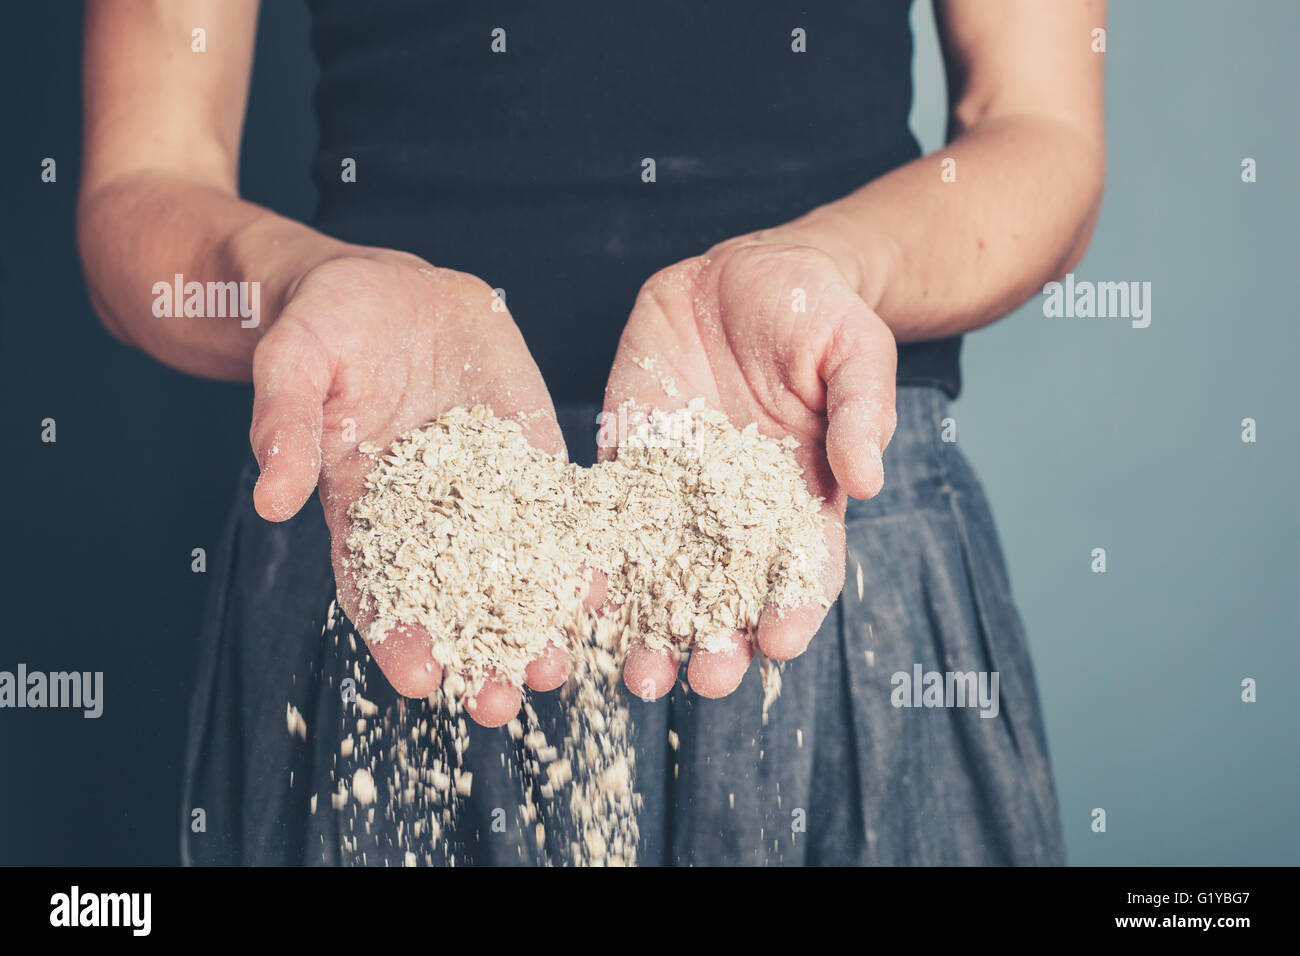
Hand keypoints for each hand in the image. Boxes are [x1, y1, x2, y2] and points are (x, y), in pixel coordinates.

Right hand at [248, 250, 568, 725]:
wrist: (387, 289)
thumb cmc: (326, 327)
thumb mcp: (293, 362)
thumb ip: (285, 427)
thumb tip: (272, 499)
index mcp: (362, 503)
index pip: (374, 585)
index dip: (394, 635)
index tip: (418, 681)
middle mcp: (428, 509)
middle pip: (451, 594)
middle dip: (475, 650)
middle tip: (500, 702)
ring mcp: (484, 482)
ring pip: (512, 562)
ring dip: (533, 617)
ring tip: (556, 665)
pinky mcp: (529, 449)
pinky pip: (558, 502)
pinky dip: (578, 545)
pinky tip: (603, 585)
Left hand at [603, 235, 896, 698]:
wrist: (748, 272)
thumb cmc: (818, 313)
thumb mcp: (855, 350)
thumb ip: (861, 413)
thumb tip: (868, 482)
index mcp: (804, 495)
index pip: (803, 568)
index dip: (795, 607)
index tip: (781, 642)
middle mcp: (738, 508)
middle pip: (729, 591)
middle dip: (718, 640)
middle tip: (703, 681)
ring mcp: (679, 488)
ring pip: (663, 573)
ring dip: (651, 628)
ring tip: (637, 675)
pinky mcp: (630, 458)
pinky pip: (608, 517)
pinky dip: (596, 563)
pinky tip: (581, 602)